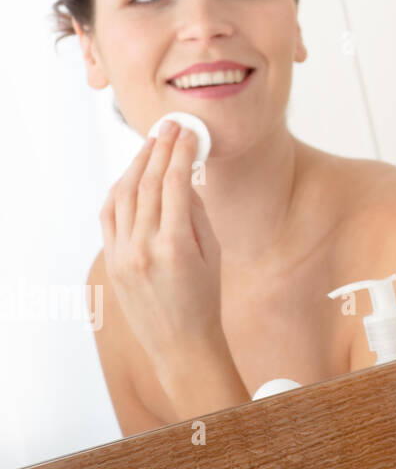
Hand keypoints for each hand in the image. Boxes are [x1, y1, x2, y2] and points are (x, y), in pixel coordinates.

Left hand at [100, 120, 225, 385]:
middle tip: (170, 126)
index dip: (181, 153)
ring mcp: (123, 255)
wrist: (180, 341)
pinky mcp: (111, 260)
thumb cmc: (205, 297)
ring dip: (137, 164)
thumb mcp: (212, 251)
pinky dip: (119, 190)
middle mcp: (143, 248)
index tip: (189, 133)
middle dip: (159, 150)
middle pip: (147, 184)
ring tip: (152, 143)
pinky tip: (131, 174)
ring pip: (124, 195)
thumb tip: (183, 175)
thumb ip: (194, 212)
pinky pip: (110, 215)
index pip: (174, 184)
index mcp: (175, 245)